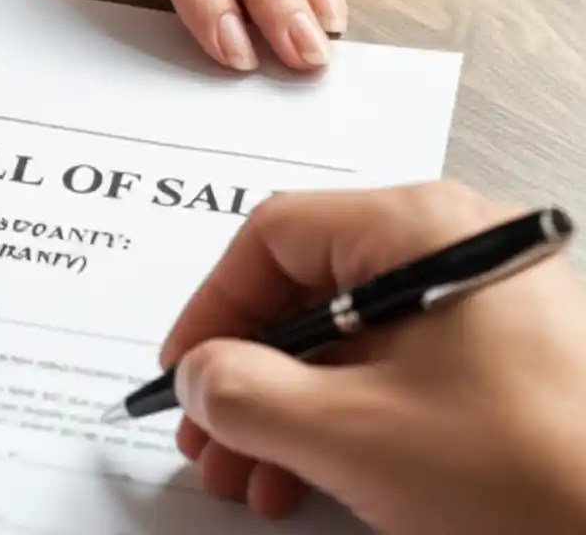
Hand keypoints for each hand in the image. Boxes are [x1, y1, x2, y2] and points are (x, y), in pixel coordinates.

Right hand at [159, 181, 585, 532]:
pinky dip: (338, 423)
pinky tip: (308, 481)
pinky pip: (392, 374)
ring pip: (345, 341)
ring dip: (281, 412)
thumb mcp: (353, 434)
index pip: (274, 236)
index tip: (181, 372)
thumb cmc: (530, 471)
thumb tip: (198, 374)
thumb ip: (246, 394)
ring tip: (251, 480)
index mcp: (419, 230)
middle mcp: (450, 249)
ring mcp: (480, 305)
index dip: (212, 307)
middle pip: (305, 291)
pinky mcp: (500, 360)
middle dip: (244, 377)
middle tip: (208, 441)